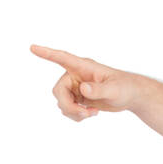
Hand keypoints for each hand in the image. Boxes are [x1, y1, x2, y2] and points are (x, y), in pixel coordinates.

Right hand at [29, 44, 143, 119]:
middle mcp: (75, 75)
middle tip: (84, 114)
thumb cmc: (125, 87)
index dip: (47, 53)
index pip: (62, 58)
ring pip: (61, 102)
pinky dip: (76, 116)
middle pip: (58, 91)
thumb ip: (98, 90)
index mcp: (82, 66)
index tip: (32, 47)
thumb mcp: (114, 90)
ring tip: (91, 114)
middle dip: (68, 105)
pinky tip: (91, 114)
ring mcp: (75, 87)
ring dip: (73, 112)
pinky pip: (68, 109)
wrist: (130, 96)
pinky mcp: (78, 98)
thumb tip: (83, 89)